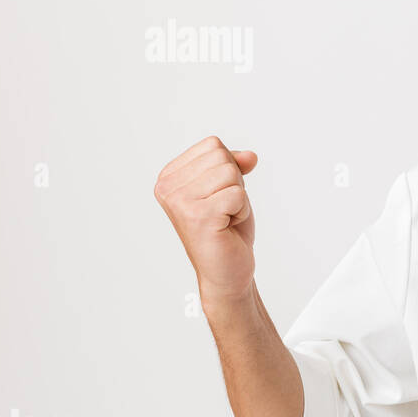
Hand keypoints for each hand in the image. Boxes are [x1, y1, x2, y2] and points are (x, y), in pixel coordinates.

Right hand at [154, 136, 258, 309]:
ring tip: (224, 218)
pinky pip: (238, 194)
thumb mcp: (230, 187)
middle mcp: (167, 187)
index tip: (217, 197)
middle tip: (224, 210)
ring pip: (231, 173)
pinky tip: (226, 227)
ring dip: (238, 198)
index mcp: (169, 176)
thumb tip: (250, 156)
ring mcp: (180, 202)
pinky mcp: (198, 216)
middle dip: (235, 183)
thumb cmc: (226, 229)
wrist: (226, 270)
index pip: (214, 146)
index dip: (229, 170)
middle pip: (222, 157)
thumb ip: (235, 164)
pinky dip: (241, 211)